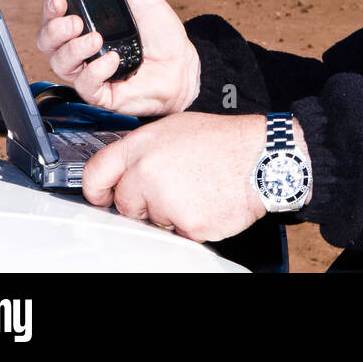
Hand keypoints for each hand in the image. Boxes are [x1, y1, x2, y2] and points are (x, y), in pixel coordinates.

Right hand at [35, 0, 200, 116]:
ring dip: (73, 50)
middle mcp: (83, 50)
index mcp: (87, 25)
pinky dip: (94, 72)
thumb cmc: (161, 34)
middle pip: (48, 42)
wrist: (184, 65)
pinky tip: (110, 60)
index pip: (55, 18)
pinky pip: (86, 86)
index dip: (50, 10)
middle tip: (74, 22)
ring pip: (61, 64)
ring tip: (96, 38)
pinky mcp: (103, 94)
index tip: (58, 0)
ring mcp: (91, 72)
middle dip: (54, 30)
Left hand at [83, 112, 276, 241]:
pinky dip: (192, 223)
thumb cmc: (226, 141)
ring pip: (152, 221)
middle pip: (124, 204)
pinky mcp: (186, 225)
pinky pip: (178, 233)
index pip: (97, 171)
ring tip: (199, 189)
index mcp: (143, 145)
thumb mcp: (178, 129)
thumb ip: (145, 150)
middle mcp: (148, 172)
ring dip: (170, 213)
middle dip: (143, 202)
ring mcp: (165, 201)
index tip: (101, 196)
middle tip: (175, 186)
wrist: (265, 157)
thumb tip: (125, 172)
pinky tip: (210, 202)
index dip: (96, 188)